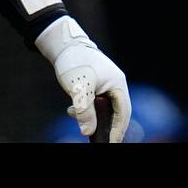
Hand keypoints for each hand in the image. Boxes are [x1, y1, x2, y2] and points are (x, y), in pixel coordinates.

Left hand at [36, 16, 131, 142]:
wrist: (64, 44)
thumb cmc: (75, 63)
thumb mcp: (78, 89)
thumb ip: (85, 112)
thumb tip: (88, 132)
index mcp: (118, 84)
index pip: (123, 112)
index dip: (118, 130)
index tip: (111, 143)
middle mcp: (116, 84)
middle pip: (117, 112)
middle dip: (108, 127)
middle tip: (102, 141)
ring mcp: (107, 84)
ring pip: (105, 108)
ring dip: (95, 118)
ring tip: (82, 126)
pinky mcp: (97, 84)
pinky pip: (97, 102)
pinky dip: (88, 110)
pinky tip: (73, 110)